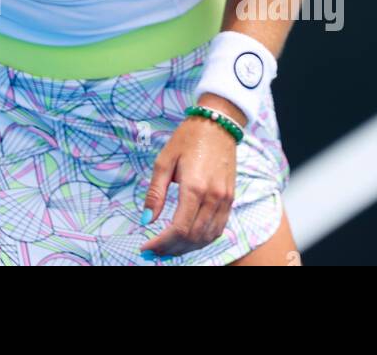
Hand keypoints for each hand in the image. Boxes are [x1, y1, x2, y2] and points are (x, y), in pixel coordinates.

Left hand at [139, 96, 243, 260]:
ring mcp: (225, 200)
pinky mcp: (231, 199)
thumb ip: (155, 193)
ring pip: (207, 237)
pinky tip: (188, 239)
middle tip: (154, 251)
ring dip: (187, 248)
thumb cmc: (188, 138)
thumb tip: (145, 220)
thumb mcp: (164, 161)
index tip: (146, 247)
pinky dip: (203, 239)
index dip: (161, 243)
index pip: (178, 228)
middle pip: (193, 237)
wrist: (218, 125)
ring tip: (168, 249)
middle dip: (171, 249)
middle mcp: (213, 197)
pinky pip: (218, 229)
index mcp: (194, 187)